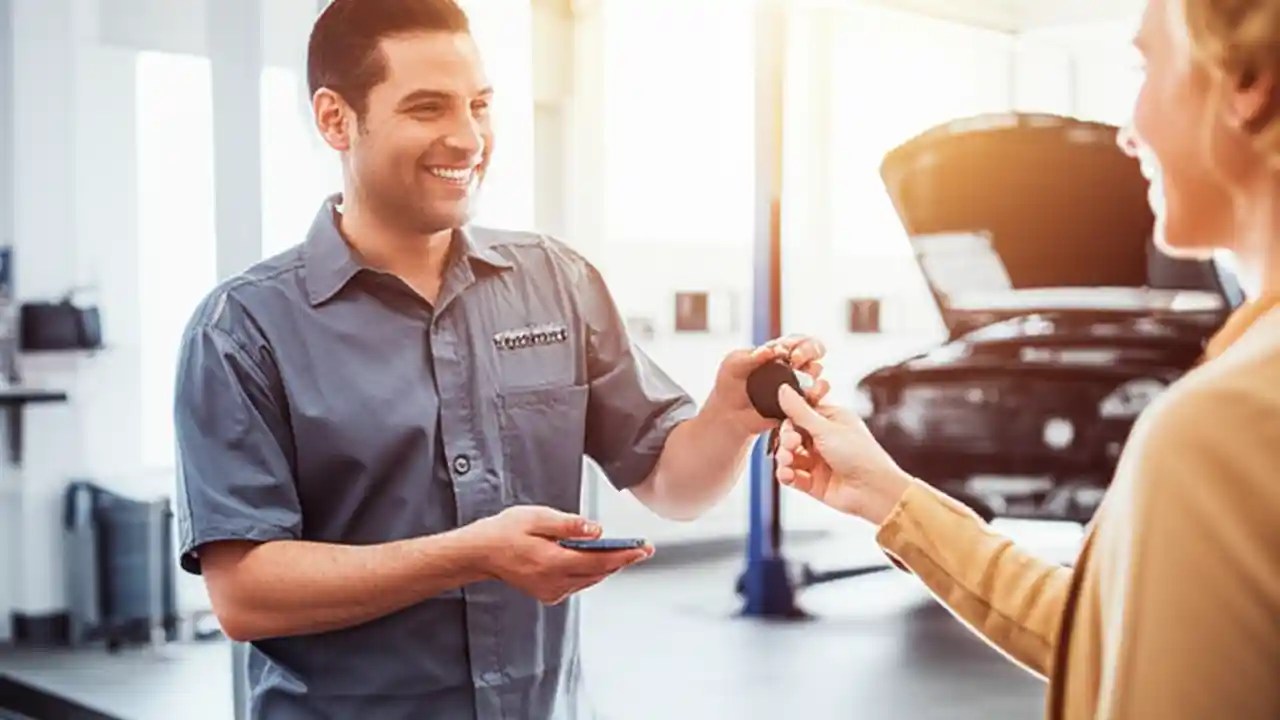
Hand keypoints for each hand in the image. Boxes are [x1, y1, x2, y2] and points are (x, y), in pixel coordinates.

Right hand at [466, 506, 652, 604]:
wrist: (481, 554)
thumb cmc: (504, 533)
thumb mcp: (537, 517)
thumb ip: (569, 524)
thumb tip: (595, 530)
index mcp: (553, 562)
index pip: (599, 561)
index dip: (625, 555)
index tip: (643, 549)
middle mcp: (554, 582)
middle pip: (599, 572)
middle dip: (621, 560)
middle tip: (640, 547)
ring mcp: (551, 591)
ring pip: (590, 579)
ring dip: (607, 566)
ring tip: (624, 551)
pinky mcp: (548, 593)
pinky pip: (578, 583)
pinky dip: (590, 572)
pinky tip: (595, 559)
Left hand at [707, 334, 831, 436]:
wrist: (728, 412)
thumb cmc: (730, 383)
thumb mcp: (733, 363)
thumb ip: (752, 355)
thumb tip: (776, 349)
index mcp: (780, 351)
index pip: (799, 340)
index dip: (797, 343)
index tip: (784, 351)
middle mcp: (794, 366)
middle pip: (815, 350)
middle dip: (808, 351)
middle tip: (794, 360)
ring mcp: (799, 386)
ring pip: (818, 375)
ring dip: (812, 376)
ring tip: (800, 383)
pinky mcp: (800, 406)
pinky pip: (815, 401)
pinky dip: (814, 398)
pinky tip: (804, 399)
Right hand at [772, 385, 911, 524]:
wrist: (874, 490)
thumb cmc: (860, 455)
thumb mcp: (826, 428)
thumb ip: (800, 411)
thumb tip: (783, 389)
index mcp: (831, 420)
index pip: (800, 414)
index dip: (790, 418)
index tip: (787, 420)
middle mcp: (823, 440)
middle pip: (791, 435)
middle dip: (786, 439)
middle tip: (791, 443)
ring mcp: (818, 462)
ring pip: (789, 456)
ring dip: (784, 457)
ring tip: (788, 461)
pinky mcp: (813, 482)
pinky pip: (791, 476)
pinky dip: (786, 474)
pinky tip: (788, 474)